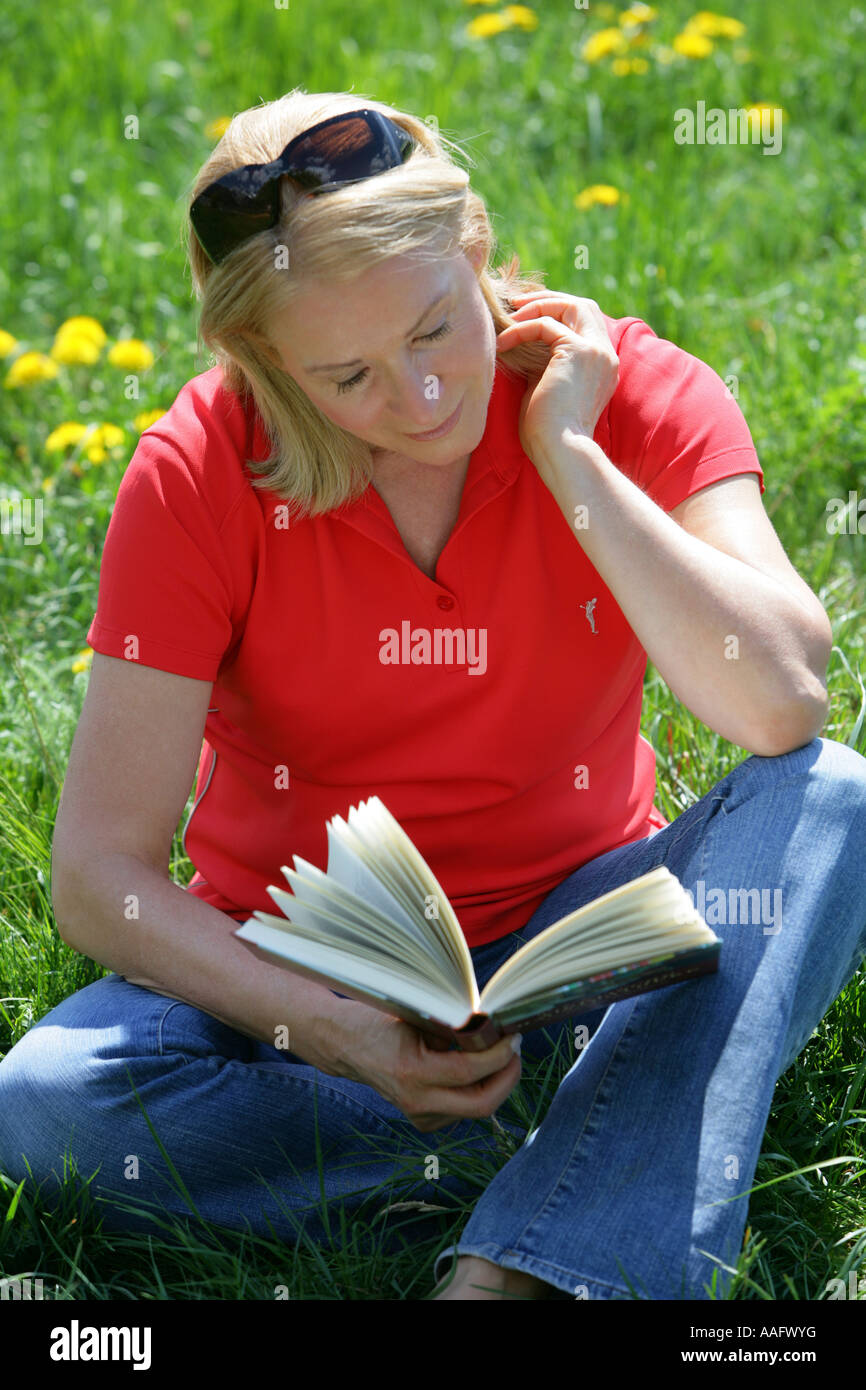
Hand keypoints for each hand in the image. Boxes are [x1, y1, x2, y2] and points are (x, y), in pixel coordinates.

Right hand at [332, 999, 520, 1132]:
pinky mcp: (422, 1120)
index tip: (513, 1036)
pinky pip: (462, 1110)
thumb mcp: (414, 1016)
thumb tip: (492, 1027)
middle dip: (507, 1078)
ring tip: (494, 1053)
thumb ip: (452, 1026)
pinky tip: (470, 1070)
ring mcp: (419, 1115)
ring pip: (475, 1109)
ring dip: (493, 1083)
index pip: (469, 1072)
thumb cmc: (377, 1022)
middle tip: (514, 1052)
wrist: (345, 1044)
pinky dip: (475, 1090)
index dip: (499, 1055)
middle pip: (482, 1104)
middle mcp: (416, 1101)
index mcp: (412, 1072)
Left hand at [496, 292, 618, 483]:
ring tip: (509, 315)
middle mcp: (605, 356)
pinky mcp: (578, 351)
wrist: (560, 450)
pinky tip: (502, 343)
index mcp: (602, 367)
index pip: (585, 323)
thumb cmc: (547, 433)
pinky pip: (546, 325)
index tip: (526, 317)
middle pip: (584, 306)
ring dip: (537, 306)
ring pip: (572, 306)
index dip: (557, 313)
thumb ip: (544, 365)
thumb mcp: (547, 389)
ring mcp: (596, 351)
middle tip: (518, 304)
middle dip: (550, 300)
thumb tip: (522, 345)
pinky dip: (521, 329)